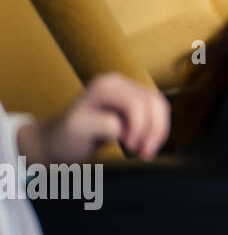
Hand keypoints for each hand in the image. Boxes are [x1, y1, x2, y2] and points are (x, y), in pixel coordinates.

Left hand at [18, 73, 168, 164]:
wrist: (61, 140)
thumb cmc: (67, 137)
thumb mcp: (80, 130)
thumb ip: (104, 125)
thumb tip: (125, 128)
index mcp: (104, 86)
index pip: (136, 103)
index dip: (139, 127)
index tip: (130, 147)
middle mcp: (119, 82)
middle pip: (153, 102)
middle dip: (154, 129)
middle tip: (144, 153)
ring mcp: (128, 89)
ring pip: (160, 106)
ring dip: (159, 130)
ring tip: (147, 150)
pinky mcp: (136, 100)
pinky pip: (158, 111)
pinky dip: (158, 129)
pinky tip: (148, 143)